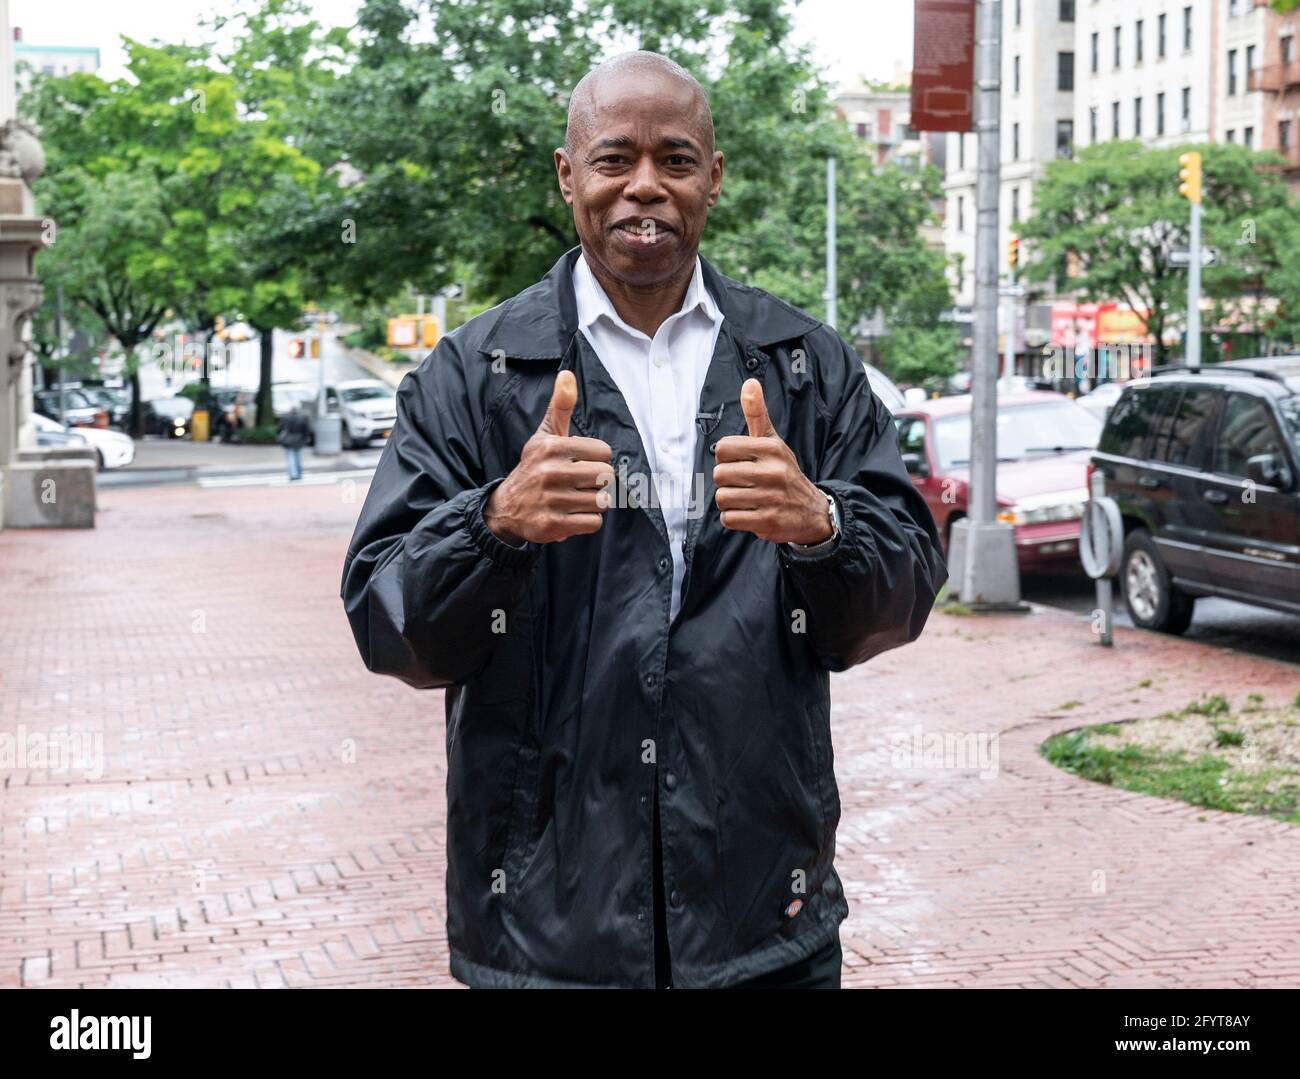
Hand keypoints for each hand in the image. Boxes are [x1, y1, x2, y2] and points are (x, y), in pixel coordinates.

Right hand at [484, 370, 614, 543]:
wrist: (507, 507)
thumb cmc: (534, 467)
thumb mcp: (545, 435)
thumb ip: (560, 406)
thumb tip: (567, 374)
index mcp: (552, 447)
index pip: (604, 452)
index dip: (598, 458)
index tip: (584, 462)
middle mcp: (551, 472)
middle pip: (606, 476)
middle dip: (598, 481)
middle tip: (582, 482)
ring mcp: (551, 500)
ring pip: (601, 500)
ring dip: (593, 502)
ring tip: (577, 498)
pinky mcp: (552, 525)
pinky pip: (593, 523)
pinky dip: (587, 521)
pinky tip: (573, 514)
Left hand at [714, 379, 833, 544]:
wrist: (812, 511)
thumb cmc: (783, 472)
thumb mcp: (773, 442)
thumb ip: (757, 414)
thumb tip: (750, 382)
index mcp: (771, 449)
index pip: (722, 448)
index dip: (724, 458)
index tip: (738, 463)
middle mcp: (772, 472)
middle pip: (719, 475)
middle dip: (725, 482)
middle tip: (742, 484)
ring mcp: (771, 498)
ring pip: (722, 498)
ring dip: (729, 502)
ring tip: (746, 499)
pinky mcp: (767, 521)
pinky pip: (729, 519)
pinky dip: (733, 518)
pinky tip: (747, 514)